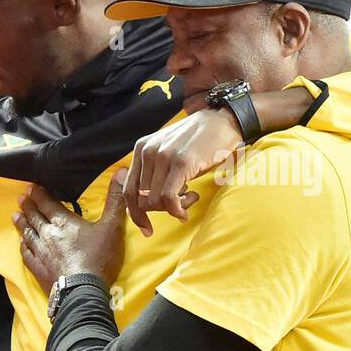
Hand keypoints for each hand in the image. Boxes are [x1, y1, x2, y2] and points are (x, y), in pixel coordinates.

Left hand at [15, 173, 127, 292]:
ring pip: (27, 234)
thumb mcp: (112, 227)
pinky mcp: (38, 270)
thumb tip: (121, 171)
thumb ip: (116, 200)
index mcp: (64, 222)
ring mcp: (40, 253)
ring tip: (15, 215)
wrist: (82, 290)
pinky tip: (21, 244)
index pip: (47, 204)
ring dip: (21, 223)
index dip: (39, 194)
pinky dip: (23, 246)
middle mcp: (48, 234)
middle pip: (34, 217)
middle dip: (28, 206)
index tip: (31, 187)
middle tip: (21, 198)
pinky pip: (26, 255)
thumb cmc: (98, 257)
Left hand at [122, 108, 241, 234]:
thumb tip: (145, 204)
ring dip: (174, 208)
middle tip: (181, 206)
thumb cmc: (198, 141)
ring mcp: (163, 156)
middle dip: (161, 211)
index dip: (136, 214)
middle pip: (142, 199)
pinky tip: (192, 201)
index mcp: (141, 148)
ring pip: (155, 201)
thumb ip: (154, 171)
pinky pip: (169, 198)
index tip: (147, 228)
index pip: (128, 190)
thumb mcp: (169, 151)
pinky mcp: (181, 162)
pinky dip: (178, 209)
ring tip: (190, 197)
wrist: (222, 122)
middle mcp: (147, 151)